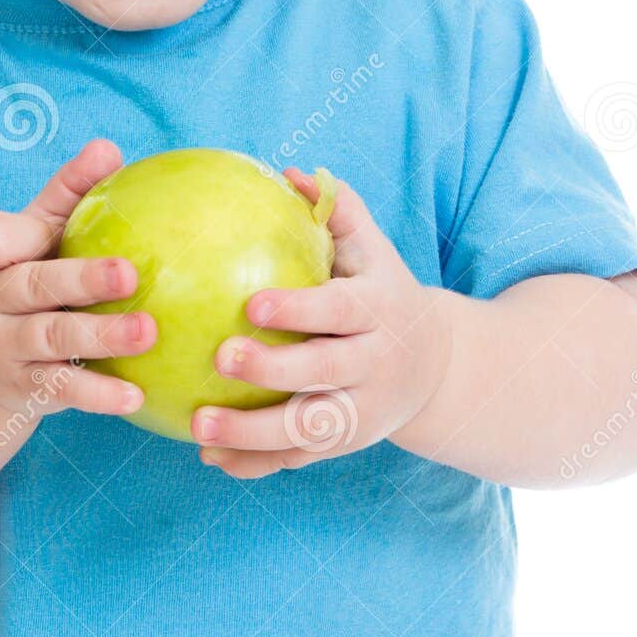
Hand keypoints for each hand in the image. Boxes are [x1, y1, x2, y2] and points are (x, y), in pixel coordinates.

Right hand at [0, 139, 156, 417]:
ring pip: (50, 338)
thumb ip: (68, 192)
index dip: (24, 235)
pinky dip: (97, 393)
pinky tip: (136, 394)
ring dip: (100, 335)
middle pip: (32, 287)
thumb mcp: (36, 233)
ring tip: (148, 332)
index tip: (56, 228)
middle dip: (81, 280)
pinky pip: (60, 388)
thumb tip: (109, 148)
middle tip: (130, 274)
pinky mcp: (20, 388)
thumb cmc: (25, 273)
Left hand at [189, 166, 452, 477]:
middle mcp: (374, 364)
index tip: (251, 302)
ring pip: (308, 427)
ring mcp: (361, 411)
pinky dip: (257, 463)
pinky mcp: (345, 443)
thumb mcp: (372, 248)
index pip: (339, 309)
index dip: (299, 308)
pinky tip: (211, 459)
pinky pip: (299, 459)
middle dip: (272, 370)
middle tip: (220, 356)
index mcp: (379, 309)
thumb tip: (289, 173)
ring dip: (252, 433)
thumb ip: (336, 210)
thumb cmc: (383, 290)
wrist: (437, 366)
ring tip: (198, 426)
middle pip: (323, 372)